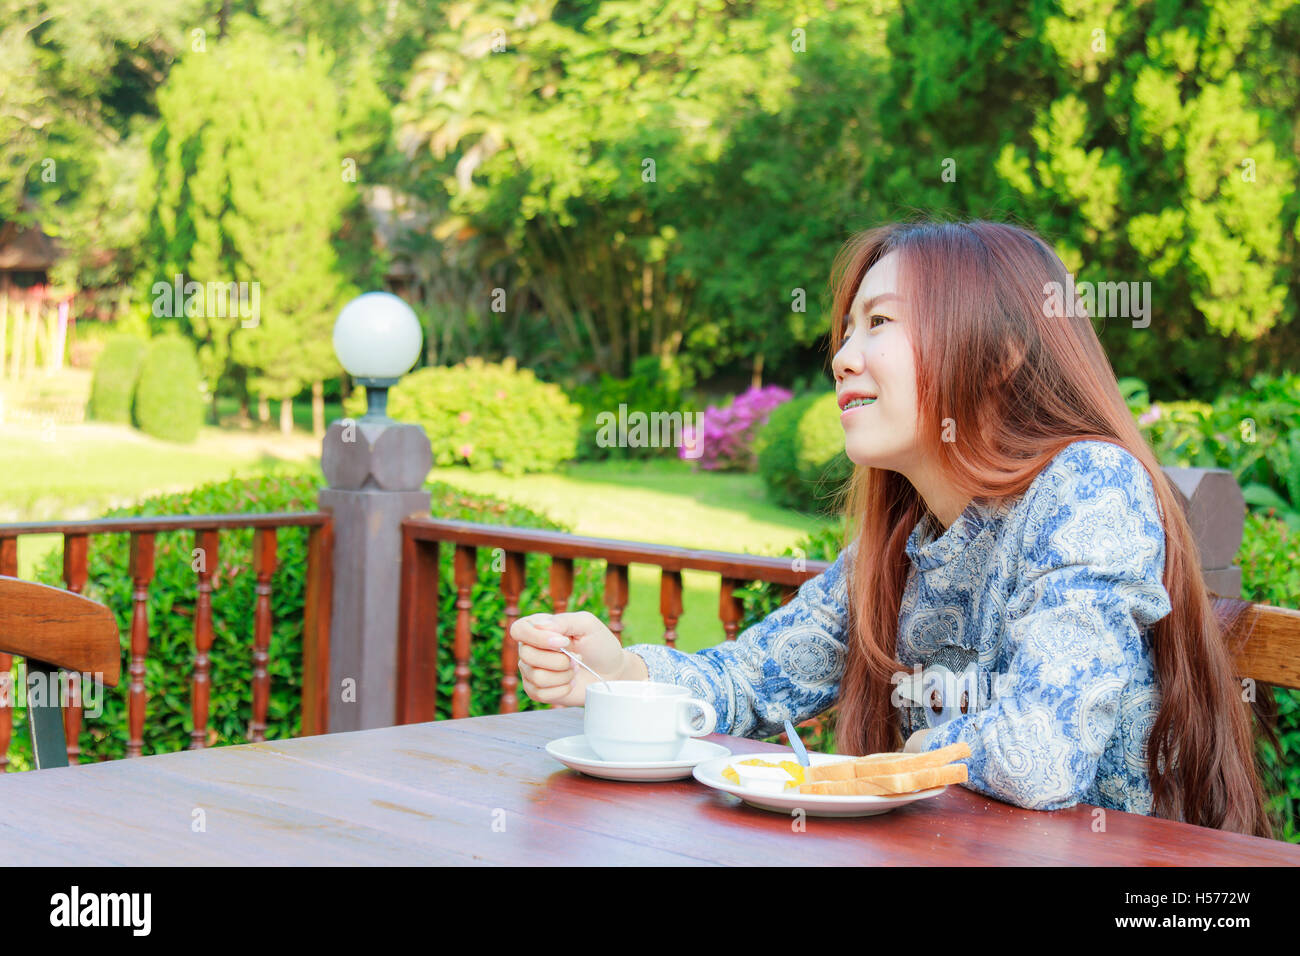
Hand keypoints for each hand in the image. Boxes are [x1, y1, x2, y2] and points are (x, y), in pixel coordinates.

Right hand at [510, 611, 625, 707]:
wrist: (611, 672)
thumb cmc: (599, 644)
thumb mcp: (586, 624)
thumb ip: (564, 621)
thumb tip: (540, 627)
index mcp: (537, 626)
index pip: (519, 630)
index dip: (539, 638)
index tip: (564, 642)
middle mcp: (529, 648)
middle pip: (527, 655)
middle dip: (559, 660)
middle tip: (577, 657)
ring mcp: (530, 670)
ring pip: (536, 676)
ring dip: (564, 675)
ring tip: (575, 669)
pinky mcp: (536, 690)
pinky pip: (540, 693)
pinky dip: (562, 689)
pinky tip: (571, 682)